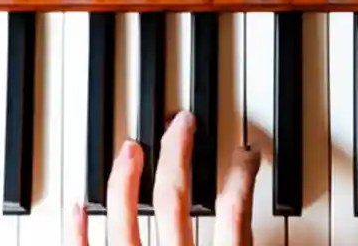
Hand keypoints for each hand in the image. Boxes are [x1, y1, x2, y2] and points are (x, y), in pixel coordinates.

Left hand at [67, 111, 260, 245]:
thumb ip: (251, 244)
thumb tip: (280, 236)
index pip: (234, 213)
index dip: (241, 175)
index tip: (245, 153)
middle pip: (174, 200)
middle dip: (177, 155)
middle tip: (181, 123)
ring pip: (124, 222)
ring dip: (125, 180)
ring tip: (129, 147)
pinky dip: (77, 231)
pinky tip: (77, 207)